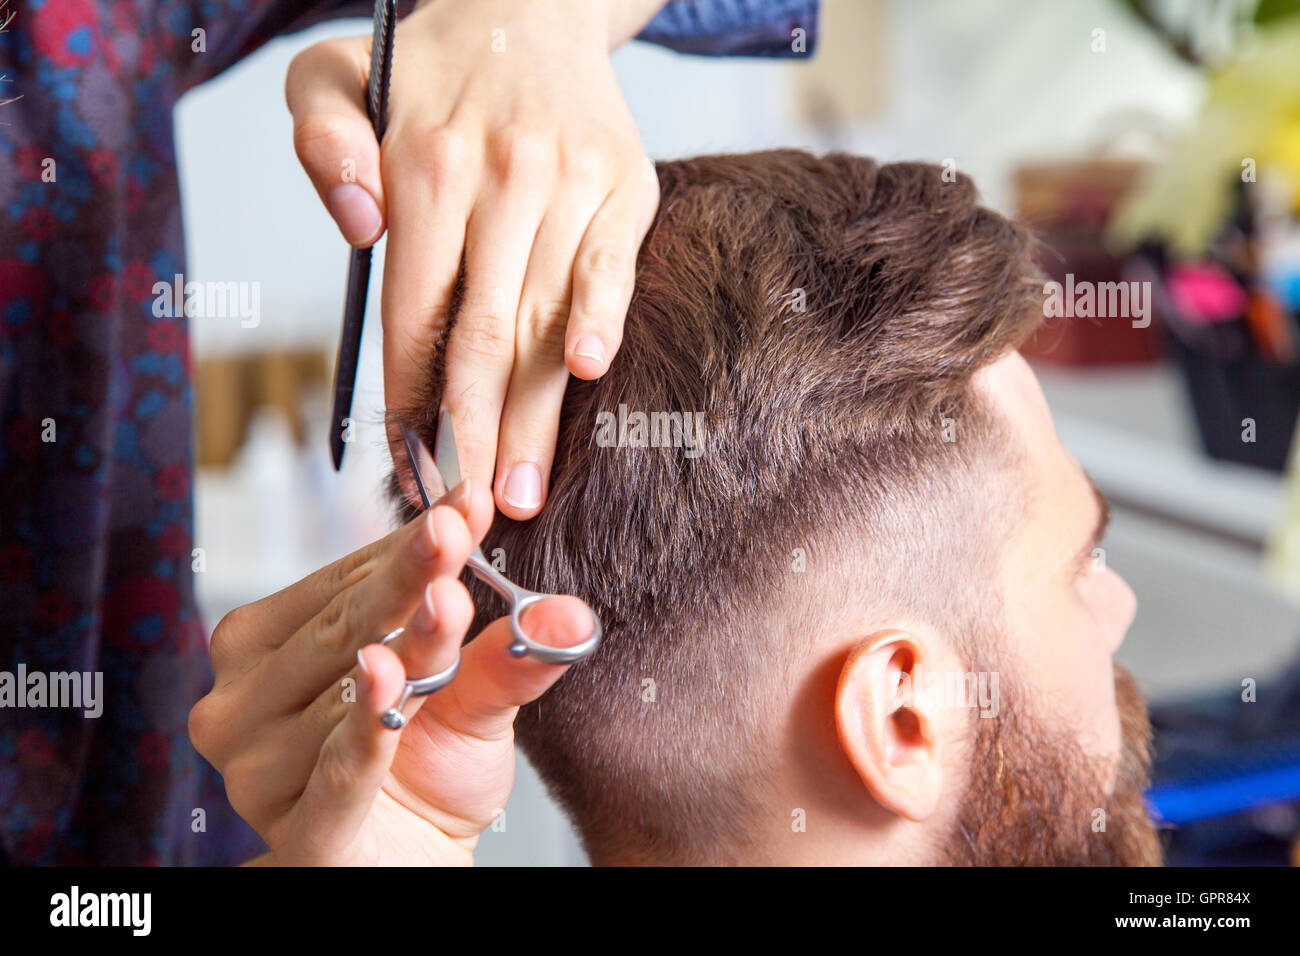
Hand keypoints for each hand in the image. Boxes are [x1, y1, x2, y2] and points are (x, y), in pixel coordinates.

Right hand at [189, 480, 596, 864]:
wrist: (412, 865)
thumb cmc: (424, 770)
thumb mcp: (472, 698)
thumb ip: (508, 653)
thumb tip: (570, 610)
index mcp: (264, 647)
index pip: (343, 582)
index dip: (408, 545)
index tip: (467, 502)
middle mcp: (240, 703)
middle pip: (341, 626)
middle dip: (406, 577)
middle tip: (454, 530)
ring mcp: (257, 771)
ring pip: (342, 693)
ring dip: (402, 650)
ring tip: (449, 605)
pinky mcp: (299, 834)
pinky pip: (338, 773)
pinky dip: (368, 730)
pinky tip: (391, 687)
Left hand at [287, 0, 663, 518]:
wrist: (531, 10)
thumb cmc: (428, 70)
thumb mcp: (339, 75)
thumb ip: (322, 140)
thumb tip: (357, 226)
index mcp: (425, 164)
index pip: (415, 311)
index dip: (410, 399)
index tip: (409, 467)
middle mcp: (501, 176)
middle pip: (483, 335)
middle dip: (476, 438)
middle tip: (474, 518)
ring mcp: (570, 183)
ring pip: (544, 321)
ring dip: (534, 416)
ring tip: (524, 494)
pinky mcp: (627, 188)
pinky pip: (612, 270)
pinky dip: (603, 322)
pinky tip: (585, 375)